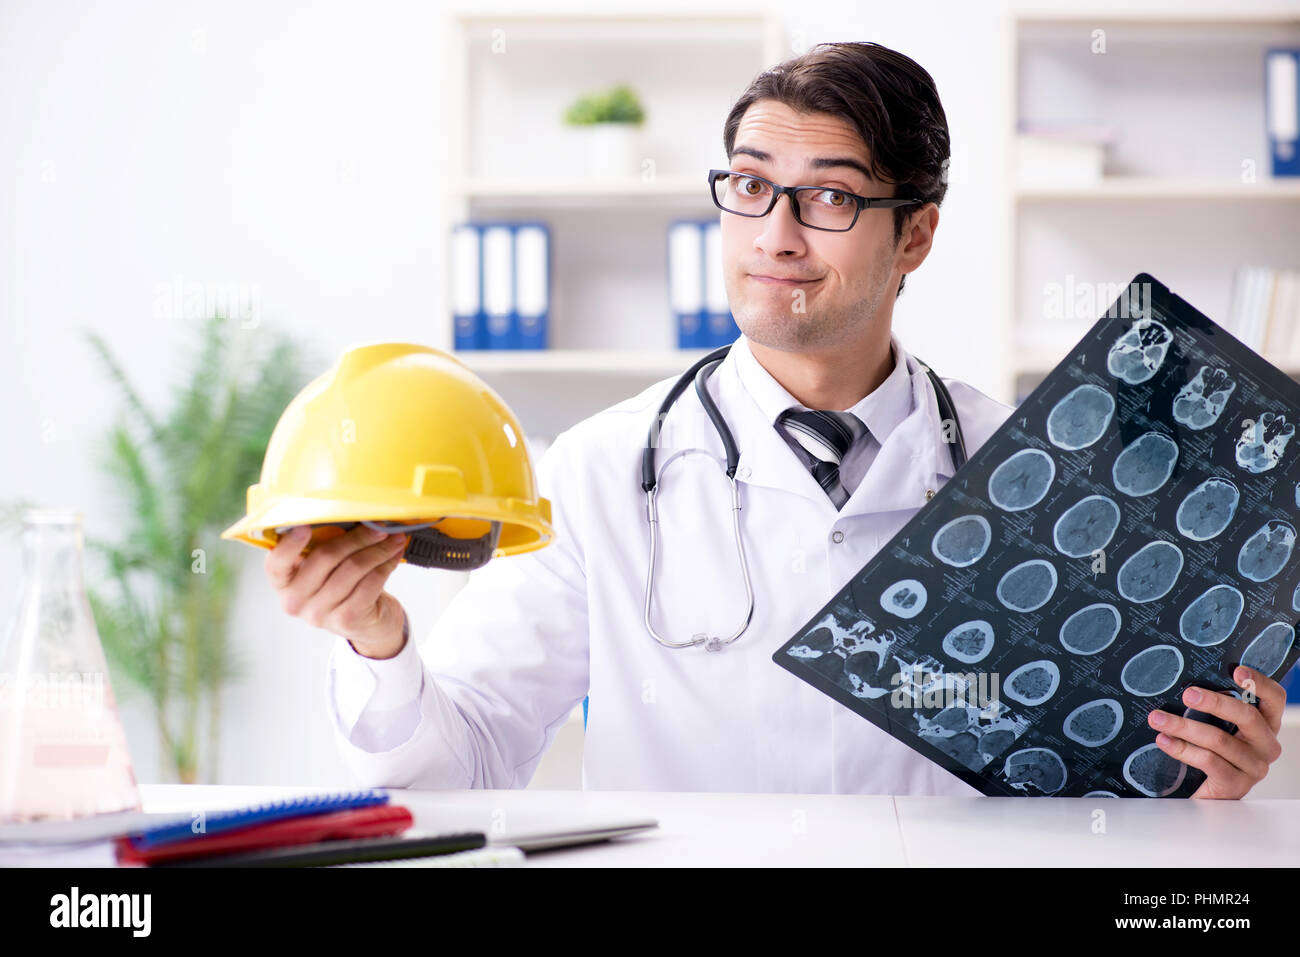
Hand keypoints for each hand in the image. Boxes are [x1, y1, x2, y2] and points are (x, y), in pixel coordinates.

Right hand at [264, 524, 409, 658]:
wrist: (365, 623)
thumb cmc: (341, 586)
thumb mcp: (323, 568)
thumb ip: (322, 545)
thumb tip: (352, 515)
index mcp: (283, 582)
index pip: (276, 563)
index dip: (289, 545)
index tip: (305, 526)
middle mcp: (295, 601)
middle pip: (325, 557)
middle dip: (357, 537)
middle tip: (379, 526)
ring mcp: (319, 614)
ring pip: (353, 568)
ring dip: (378, 549)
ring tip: (393, 538)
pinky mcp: (347, 620)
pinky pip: (370, 583)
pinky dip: (386, 565)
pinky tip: (394, 556)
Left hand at [1146, 665, 1286, 798]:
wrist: (1203, 794)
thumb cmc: (1210, 752)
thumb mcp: (1216, 725)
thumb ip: (1214, 708)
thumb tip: (1189, 684)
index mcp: (1265, 725)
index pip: (1275, 699)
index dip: (1260, 683)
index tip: (1237, 671)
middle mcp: (1265, 745)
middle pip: (1247, 717)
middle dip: (1214, 702)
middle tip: (1187, 694)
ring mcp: (1254, 767)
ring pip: (1220, 740)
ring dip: (1184, 726)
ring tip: (1158, 718)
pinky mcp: (1236, 785)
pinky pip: (1209, 762)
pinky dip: (1182, 749)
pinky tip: (1164, 740)